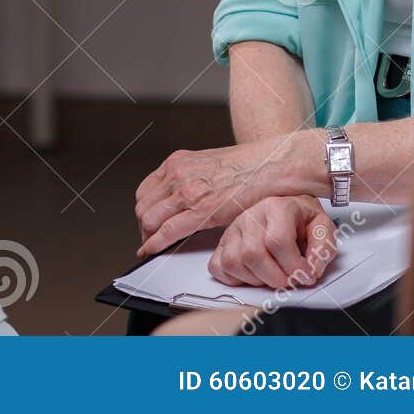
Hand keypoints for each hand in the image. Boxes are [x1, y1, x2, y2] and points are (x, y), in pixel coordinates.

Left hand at [134, 139, 287, 257]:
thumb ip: (189, 178)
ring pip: (149, 219)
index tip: (145, 223)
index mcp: (177, 163)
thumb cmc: (247, 167)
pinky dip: (154, 243)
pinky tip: (151, 251)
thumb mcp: (207, 164)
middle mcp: (177, 174)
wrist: (270, 165)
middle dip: (143, 226)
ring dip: (148, 236)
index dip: (143, 211)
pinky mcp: (201, 209)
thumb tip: (178, 199)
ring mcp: (187, 191)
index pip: (145, 191)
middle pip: (143, 206)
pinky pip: (167, 231)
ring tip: (153, 246)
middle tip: (148, 238)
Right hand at [207, 195, 335, 288]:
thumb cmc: (301, 219)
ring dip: (256, 279)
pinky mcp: (221, 243)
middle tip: (289, 280)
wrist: (285, 207)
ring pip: (233, 263)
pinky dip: (234, 278)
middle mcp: (249, 216)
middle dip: (275, 278)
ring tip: (272, 275)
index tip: (306, 276)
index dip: (293, 266)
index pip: (277, 241)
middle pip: (252, 254)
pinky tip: (252, 274)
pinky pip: (217, 267)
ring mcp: (232, 229)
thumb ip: (322, 248)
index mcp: (276, 207)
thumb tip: (311, 270)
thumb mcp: (321, 227)